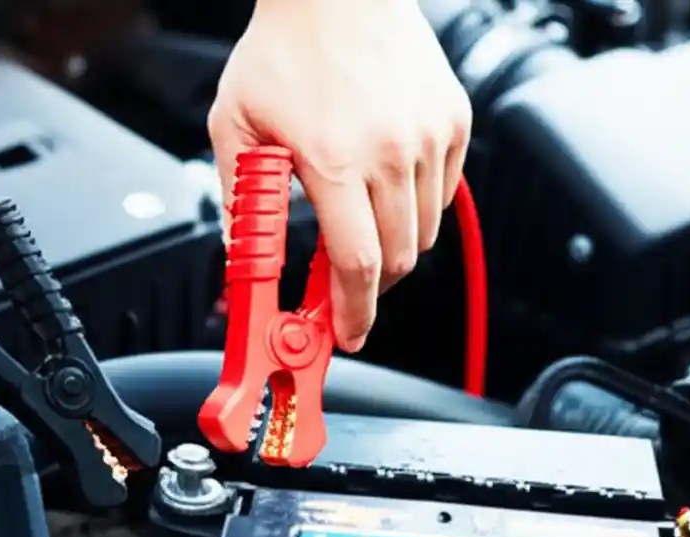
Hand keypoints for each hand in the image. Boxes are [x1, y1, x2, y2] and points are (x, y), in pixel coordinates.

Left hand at [209, 0, 471, 351]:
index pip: (356, 264)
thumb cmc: (285, 49)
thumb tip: (242, 256)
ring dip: (392, 248)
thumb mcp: (235, 124)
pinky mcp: (453, 121)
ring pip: (423, 233)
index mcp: (334, 159)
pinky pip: (444, 194)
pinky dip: (417, 209)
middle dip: (369, 289)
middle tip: (342, 290)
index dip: (353, 313)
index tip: (345, 335)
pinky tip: (383, 188)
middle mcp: (392, 151)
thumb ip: (240, 198)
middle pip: (397, 260)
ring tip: (356, 226)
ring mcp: (430, 136)